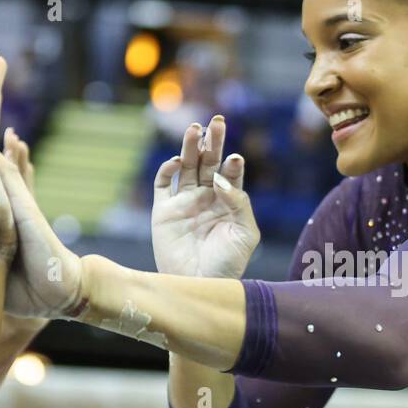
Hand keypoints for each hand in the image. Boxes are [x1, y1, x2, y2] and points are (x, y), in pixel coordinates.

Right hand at [152, 115, 259, 278]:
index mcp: (227, 202)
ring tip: (196, 128)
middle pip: (208, 162)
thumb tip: (221, 178)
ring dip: (190, 147)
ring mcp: (183, 203)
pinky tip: (178, 162)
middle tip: (217, 122)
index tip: (235, 159)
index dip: (232, 165)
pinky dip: (167, 170)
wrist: (199, 285)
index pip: (230, 174)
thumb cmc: (227, 264)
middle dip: (213, 142)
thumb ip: (239, 203)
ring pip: (186, 166)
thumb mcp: (245, 234)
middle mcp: (206, 198)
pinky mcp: (163, 211)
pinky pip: (162, 184)